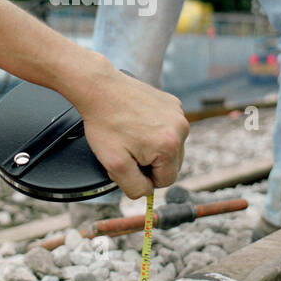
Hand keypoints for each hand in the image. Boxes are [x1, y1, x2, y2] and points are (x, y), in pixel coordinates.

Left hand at [74, 61, 187, 199]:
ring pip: (170, 146)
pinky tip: (136, 122)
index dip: (144, 178)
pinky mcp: (173, 103)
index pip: (165, 181)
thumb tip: (147, 192)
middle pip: (171, 164)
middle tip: (128, 148)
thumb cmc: (105, 124)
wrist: (99, 88)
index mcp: (170, 146)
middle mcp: (181, 128)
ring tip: (132, 134)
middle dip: (150, 162)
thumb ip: (135, 187)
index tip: (129, 163)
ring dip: (153, 147)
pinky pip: (168, 128)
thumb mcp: (114, 165)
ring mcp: (178, 113)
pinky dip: (154, 130)